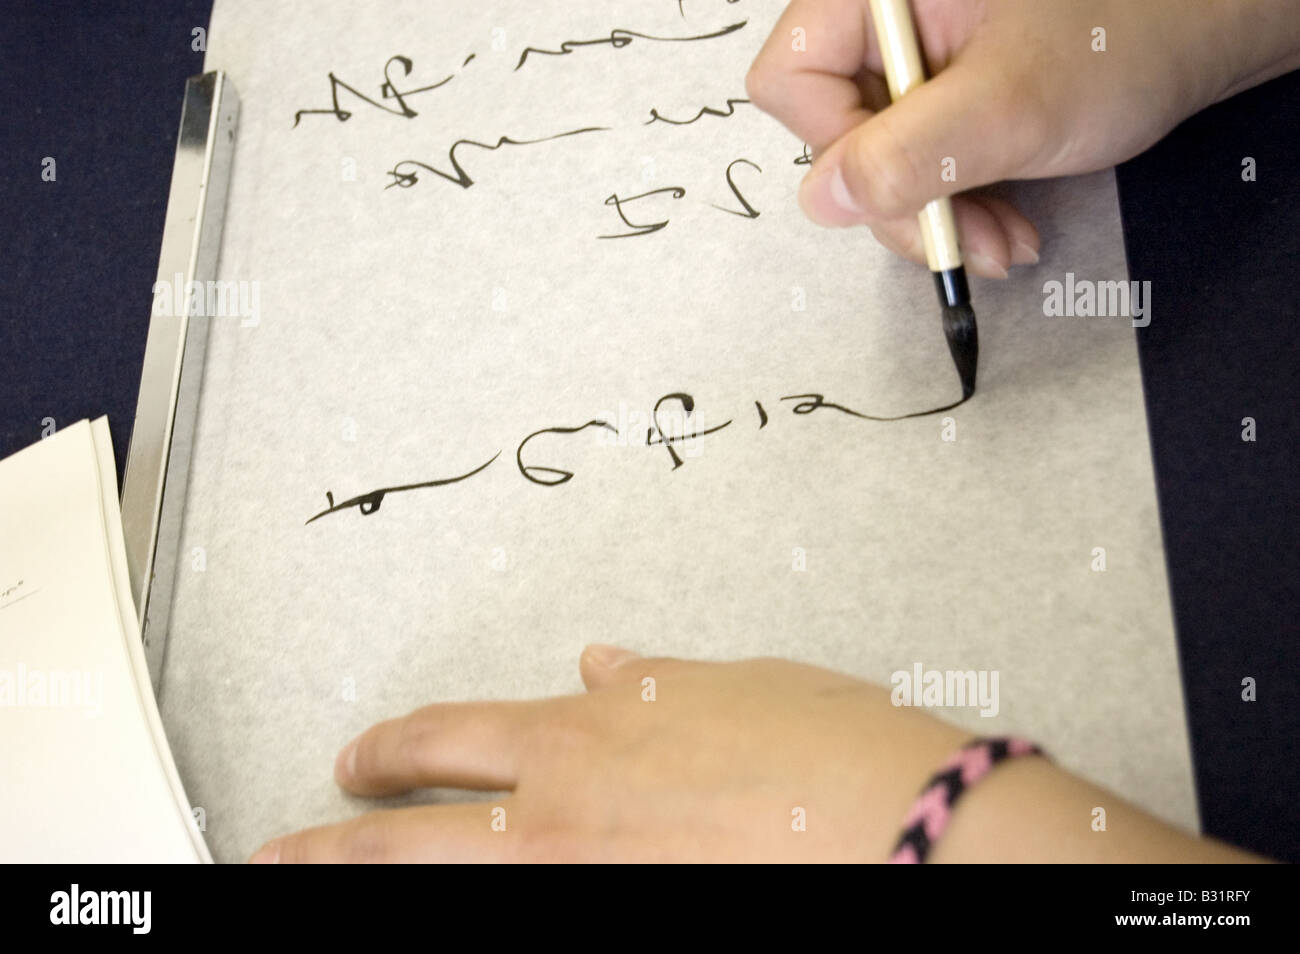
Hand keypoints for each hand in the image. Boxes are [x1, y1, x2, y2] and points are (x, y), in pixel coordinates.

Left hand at [250, 648, 968, 861]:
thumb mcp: (738, 685)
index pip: (450, 735)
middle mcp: (564, 808)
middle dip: (332, 840)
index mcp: (589, 730)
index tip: (361, 759)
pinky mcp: (620, 913)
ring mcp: (582, 875)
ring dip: (367, 879)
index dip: (392, 748)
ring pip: (441, 882)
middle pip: (407, 829)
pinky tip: (461, 905)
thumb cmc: (835, 748)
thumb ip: (655, 681)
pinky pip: (522, 917)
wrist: (909, 826)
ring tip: (312, 881)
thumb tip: (604, 664)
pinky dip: (479, 904)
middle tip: (286, 849)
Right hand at [746, 0, 1299, 275]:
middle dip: (904, 201)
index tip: (905, 189)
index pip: (794, 76)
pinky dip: (957, 196)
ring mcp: (918, 48)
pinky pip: (918, 153)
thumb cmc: (1130, 32)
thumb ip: (909, 154)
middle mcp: (890, 12)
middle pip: (836, 125)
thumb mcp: (1013, 106)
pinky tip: (1002, 219)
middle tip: (969, 244)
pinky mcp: (946, 82)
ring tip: (1004, 240)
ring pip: (880, 152)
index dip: (836, 147)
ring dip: (936, 212)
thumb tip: (826, 200)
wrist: (1212, 20)